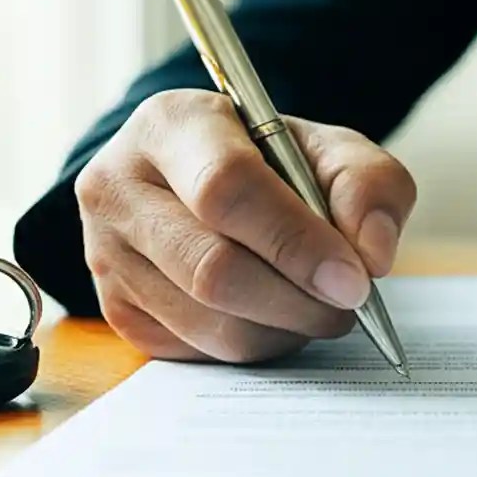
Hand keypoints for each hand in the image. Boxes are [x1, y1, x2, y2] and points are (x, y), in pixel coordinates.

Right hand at [75, 89, 415, 360]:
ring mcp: (106, 253)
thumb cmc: (272, 163)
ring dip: (283, 329)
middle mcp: (118, 186)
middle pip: (211, 268)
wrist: (206, 184)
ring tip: (318, 306)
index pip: (226, 189)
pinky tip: (276, 316)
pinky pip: (197, 352)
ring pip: (207, 322)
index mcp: (171, 124)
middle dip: (298, 300)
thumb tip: (371, 255)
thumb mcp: (330, 150)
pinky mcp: (118, 309)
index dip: (296, 242)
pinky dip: (255, 344)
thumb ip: (367, 185)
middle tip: (348, 304)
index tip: (354, 279)